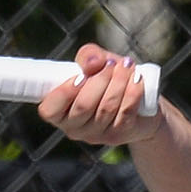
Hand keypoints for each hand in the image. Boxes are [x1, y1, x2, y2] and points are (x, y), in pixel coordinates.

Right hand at [38, 42, 162, 145]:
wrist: (141, 99)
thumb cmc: (109, 77)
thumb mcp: (95, 61)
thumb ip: (88, 56)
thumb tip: (91, 62)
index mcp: (58, 111)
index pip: (50, 110)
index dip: (64, 93)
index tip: (80, 75)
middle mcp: (74, 127)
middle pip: (83, 106)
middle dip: (100, 80)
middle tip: (112, 63)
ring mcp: (96, 135)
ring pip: (106, 108)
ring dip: (119, 82)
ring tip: (127, 66)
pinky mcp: (119, 135)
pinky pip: (125, 113)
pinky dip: (132, 92)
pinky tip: (136, 79)